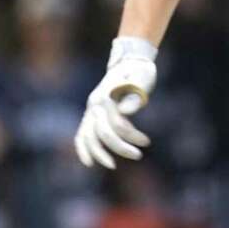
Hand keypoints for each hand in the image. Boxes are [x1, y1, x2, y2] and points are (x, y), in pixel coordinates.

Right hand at [74, 38, 156, 169]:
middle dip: (120, 147)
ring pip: (88, 136)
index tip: (146, 141)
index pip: (117, 124)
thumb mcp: (143, 78)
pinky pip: (82, 134)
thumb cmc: (140, 71)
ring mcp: (91, 109)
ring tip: (112, 166)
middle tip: (139, 155)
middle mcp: (95, 103)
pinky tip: (89, 162)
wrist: (130, 61)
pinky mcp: (92, 114)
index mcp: (106, 95)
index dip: (132, 136)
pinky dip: (82, 148)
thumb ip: (135, 94)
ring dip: (99, 153)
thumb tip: (125, 111)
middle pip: (103, 133)